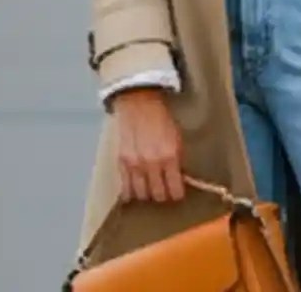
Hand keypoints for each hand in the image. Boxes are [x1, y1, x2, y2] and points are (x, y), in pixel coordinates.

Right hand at [111, 87, 184, 203]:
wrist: (138, 105)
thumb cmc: (161, 120)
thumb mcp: (177, 138)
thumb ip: (177, 160)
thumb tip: (179, 179)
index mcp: (169, 156)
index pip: (175, 189)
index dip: (177, 194)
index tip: (177, 194)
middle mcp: (152, 163)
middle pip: (158, 195)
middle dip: (163, 196)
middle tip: (165, 192)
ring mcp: (134, 164)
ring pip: (141, 195)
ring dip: (147, 195)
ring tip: (150, 190)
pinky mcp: (121, 163)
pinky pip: (125, 188)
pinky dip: (131, 193)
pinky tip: (135, 193)